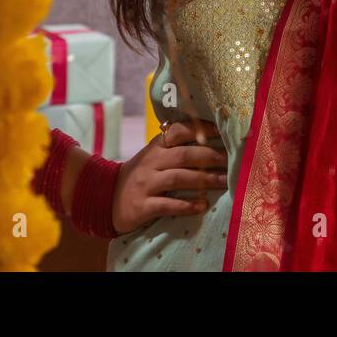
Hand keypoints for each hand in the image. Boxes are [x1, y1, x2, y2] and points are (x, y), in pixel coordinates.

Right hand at [110, 119, 227, 234]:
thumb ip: (178, 147)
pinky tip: (202, 205)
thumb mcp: (155, 156)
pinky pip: (167, 205)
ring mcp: (146, 184)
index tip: (223, 131)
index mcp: (157, 146)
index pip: (179, 131)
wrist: (105, 197)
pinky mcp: (142, 206)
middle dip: (211, 156)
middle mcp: (151, 162)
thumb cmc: (141, 175)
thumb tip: (214, 139)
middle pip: (184, 155)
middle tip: (231, 160)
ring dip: (204, 180)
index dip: (201, 129)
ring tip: (225, 182)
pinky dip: (186, 205)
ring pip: (178, 178)